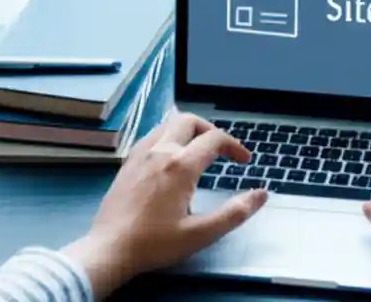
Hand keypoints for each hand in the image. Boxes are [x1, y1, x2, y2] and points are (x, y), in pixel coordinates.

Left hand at [62, 112, 267, 297]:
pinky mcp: (126, 164)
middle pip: (188, 120)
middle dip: (210, 129)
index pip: (214, 139)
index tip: (243, 161)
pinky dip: (167, 138)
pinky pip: (150, 137)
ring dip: (187, 131)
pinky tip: (168, 158)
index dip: (234, 146)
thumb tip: (261, 195)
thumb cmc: (155, 243)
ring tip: (197, 150)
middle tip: (220, 149)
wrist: (108, 249)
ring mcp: (139, 155)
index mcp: (180, 166)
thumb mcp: (201, 233)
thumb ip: (234, 213)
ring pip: (167, 125)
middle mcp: (159, 152)